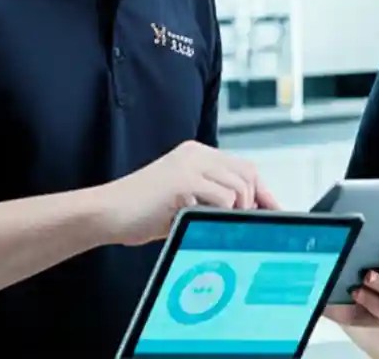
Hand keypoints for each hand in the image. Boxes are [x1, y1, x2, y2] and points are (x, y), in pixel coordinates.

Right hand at [99, 140, 279, 245]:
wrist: (105, 212)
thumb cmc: (141, 212)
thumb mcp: (183, 199)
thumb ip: (210, 199)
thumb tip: (245, 214)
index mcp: (196, 154)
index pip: (242, 168)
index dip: (261, 191)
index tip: (273, 211)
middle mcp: (195, 154)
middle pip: (247, 174)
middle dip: (256, 202)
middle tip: (252, 224)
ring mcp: (189, 165)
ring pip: (239, 187)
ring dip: (236, 211)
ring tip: (216, 224)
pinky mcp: (183, 181)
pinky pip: (223, 198)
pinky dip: (221, 214)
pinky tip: (201, 221)